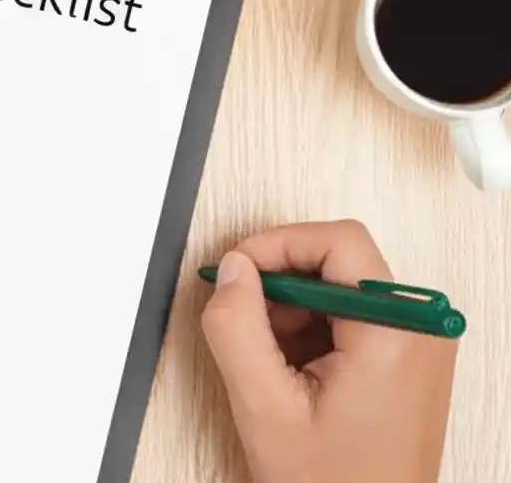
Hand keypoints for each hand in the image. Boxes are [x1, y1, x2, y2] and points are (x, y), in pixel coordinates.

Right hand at [202, 220, 457, 482]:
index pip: (339, 242)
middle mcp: (417, 329)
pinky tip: (290, 371)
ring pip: (339, 287)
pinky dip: (310, 330)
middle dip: (279, 284)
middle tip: (241, 318)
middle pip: (338, 261)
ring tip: (268, 362)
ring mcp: (417, 344)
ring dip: (291, 310)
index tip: (236, 269)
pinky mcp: (406, 358)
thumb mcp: (263, 406)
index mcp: (393, 334)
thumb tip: (230, 270)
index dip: (277, 243)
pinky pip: (350, 316)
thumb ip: (236, 328)